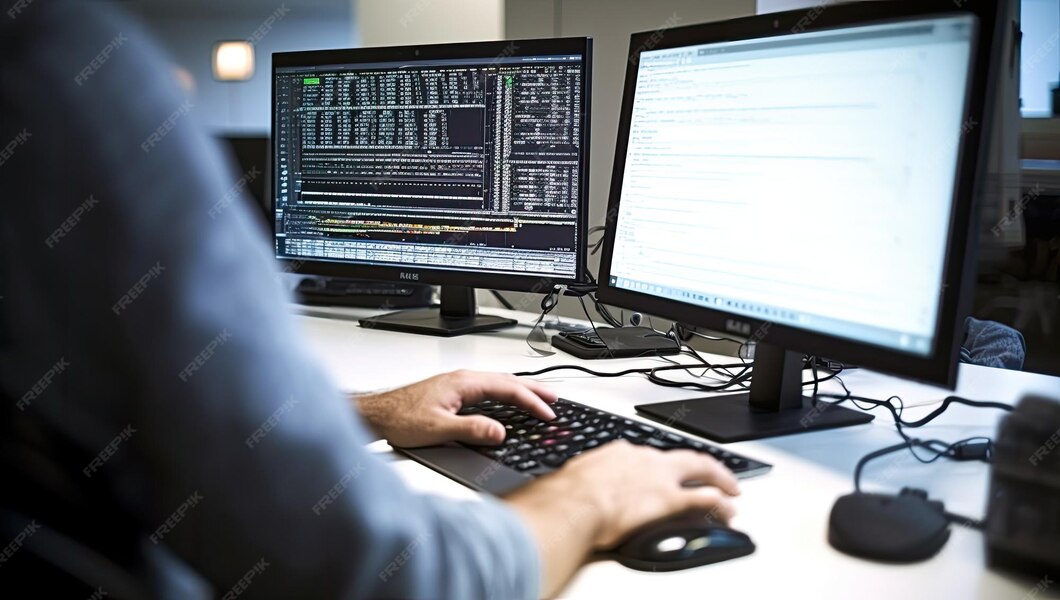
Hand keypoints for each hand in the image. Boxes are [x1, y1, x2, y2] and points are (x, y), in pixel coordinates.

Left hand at [354, 370, 557, 447]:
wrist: (374, 415)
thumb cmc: (398, 418)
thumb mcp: (437, 429)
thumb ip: (471, 431)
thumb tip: (500, 433)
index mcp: (463, 382)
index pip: (507, 389)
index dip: (531, 402)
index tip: (548, 413)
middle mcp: (462, 378)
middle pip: (507, 381)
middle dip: (533, 390)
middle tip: (555, 399)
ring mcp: (457, 383)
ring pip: (498, 383)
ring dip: (520, 391)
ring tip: (539, 398)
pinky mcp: (452, 391)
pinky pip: (488, 389)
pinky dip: (505, 394)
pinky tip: (508, 403)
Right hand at [506, 441, 739, 595]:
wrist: (574, 503)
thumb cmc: (568, 493)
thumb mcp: (578, 476)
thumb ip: (589, 478)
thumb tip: (583, 486)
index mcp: (622, 453)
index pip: (651, 455)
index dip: (665, 464)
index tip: (669, 470)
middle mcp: (646, 459)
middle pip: (686, 456)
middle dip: (706, 464)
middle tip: (719, 474)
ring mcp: (660, 478)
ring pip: (701, 471)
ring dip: (720, 479)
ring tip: (731, 490)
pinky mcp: (669, 499)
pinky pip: (703, 498)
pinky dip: (719, 502)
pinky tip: (728, 507)